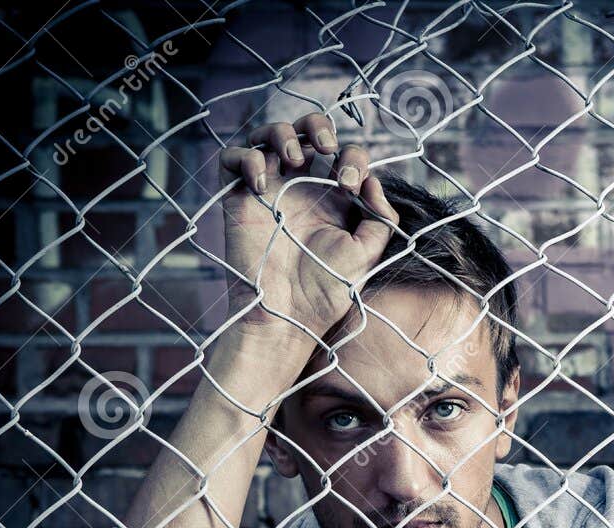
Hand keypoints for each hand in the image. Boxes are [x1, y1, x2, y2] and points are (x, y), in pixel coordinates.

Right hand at [218, 113, 398, 350]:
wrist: (288, 316)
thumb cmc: (326, 291)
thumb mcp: (366, 254)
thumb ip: (380, 218)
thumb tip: (374, 183)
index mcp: (332, 199)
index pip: (343, 155)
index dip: (352, 157)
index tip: (350, 186)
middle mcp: (301, 189)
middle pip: (305, 132)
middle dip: (318, 126)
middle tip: (327, 149)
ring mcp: (269, 190)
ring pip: (267, 136)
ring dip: (283, 134)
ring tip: (296, 159)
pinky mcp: (239, 198)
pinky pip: (233, 158)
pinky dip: (247, 158)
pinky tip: (264, 183)